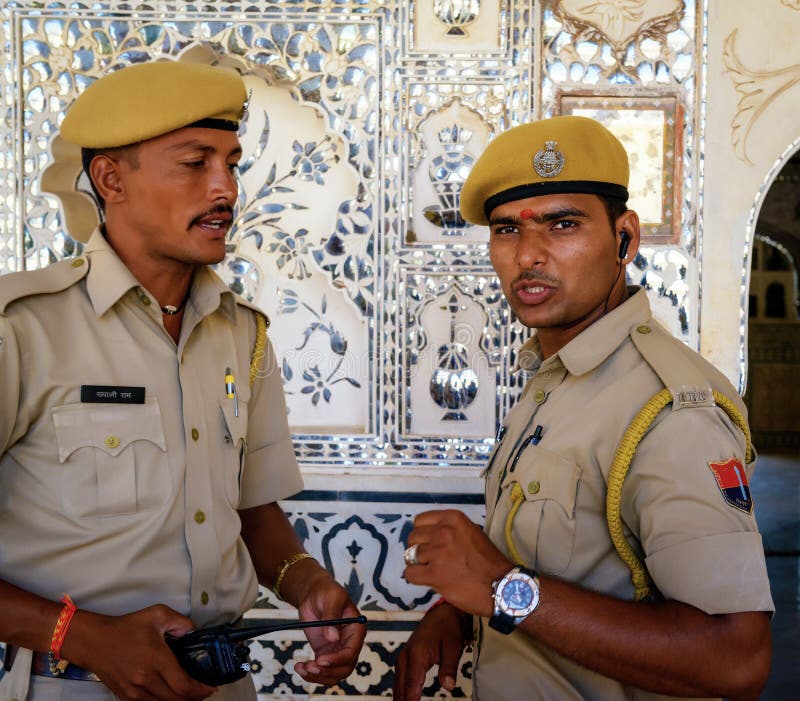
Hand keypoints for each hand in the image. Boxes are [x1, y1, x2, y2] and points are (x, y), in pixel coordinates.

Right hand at [62, 604, 215, 700]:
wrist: (94, 641)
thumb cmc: (125, 628)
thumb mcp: (157, 614)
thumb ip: (181, 622)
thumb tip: (194, 633)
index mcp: (156, 659)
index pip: (184, 686)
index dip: (201, 690)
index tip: (211, 687)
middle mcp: (145, 679)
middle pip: (177, 700)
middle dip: (194, 697)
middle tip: (203, 690)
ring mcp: (134, 691)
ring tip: (189, 692)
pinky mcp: (126, 697)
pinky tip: (171, 694)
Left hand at [292, 569, 365, 685]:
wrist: (314, 594)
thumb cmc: (327, 592)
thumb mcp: (331, 598)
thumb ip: (331, 616)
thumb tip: (333, 638)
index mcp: (356, 630)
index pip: (352, 652)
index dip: (338, 659)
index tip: (321, 660)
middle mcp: (349, 643)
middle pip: (345, 668)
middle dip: (328, 671)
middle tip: (310, 667)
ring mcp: (337, 650)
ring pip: (333, 674)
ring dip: (318, 676)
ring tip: (302, 668)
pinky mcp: (325, 653)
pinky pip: (322, 670)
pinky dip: (311, 674)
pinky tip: (299, 667)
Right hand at [394, 604, 466, 700]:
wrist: (442, 612)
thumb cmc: (448, 627)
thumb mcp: (453, 647)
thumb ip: (449, 667)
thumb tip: (448, 686)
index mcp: (417, 654)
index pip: (411, 686)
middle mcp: (406, 657)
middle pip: (401, 688)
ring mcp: (403, 657)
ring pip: (398, 685)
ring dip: (401, 699)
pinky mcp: (405, 659)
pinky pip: (400, 679)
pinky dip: (401, 691)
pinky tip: (404, 700)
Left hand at [403, 509, 512, 616]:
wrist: (500, 586)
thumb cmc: (488, 561)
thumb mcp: (471, 533)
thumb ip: (451, 530)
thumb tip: (430, 535)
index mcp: (453, 519)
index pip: (420, 520)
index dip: (421, 533)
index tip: (427, 542)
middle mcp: (443, 532)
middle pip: (413, 537)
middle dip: (418, 548)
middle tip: (429, 559)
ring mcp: (437, 553)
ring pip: (410, 555)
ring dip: (418, 563)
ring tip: (431, 570)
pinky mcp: (434, 574)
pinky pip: (410, 573)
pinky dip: (415, 577)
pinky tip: (426, 579)